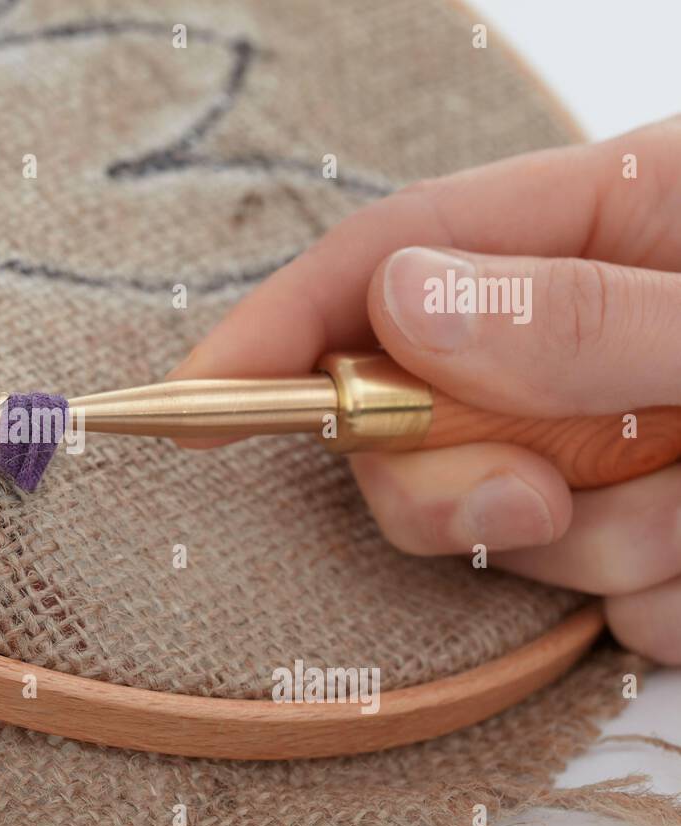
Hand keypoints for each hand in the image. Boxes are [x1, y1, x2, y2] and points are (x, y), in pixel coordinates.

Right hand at [169, 117, 680, 664]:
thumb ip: (585, 315)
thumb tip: (402, 302)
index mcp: (605, 222)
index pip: (396, 253)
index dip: (280, 325)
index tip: (191, 401)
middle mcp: (584, 333)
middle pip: (418, 413)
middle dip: (449, 483)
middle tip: (538, 501)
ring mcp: (613, 438)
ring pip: (510, 526)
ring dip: (606, 546)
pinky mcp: (648, 531)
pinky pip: (605, 603)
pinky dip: (663, 600)